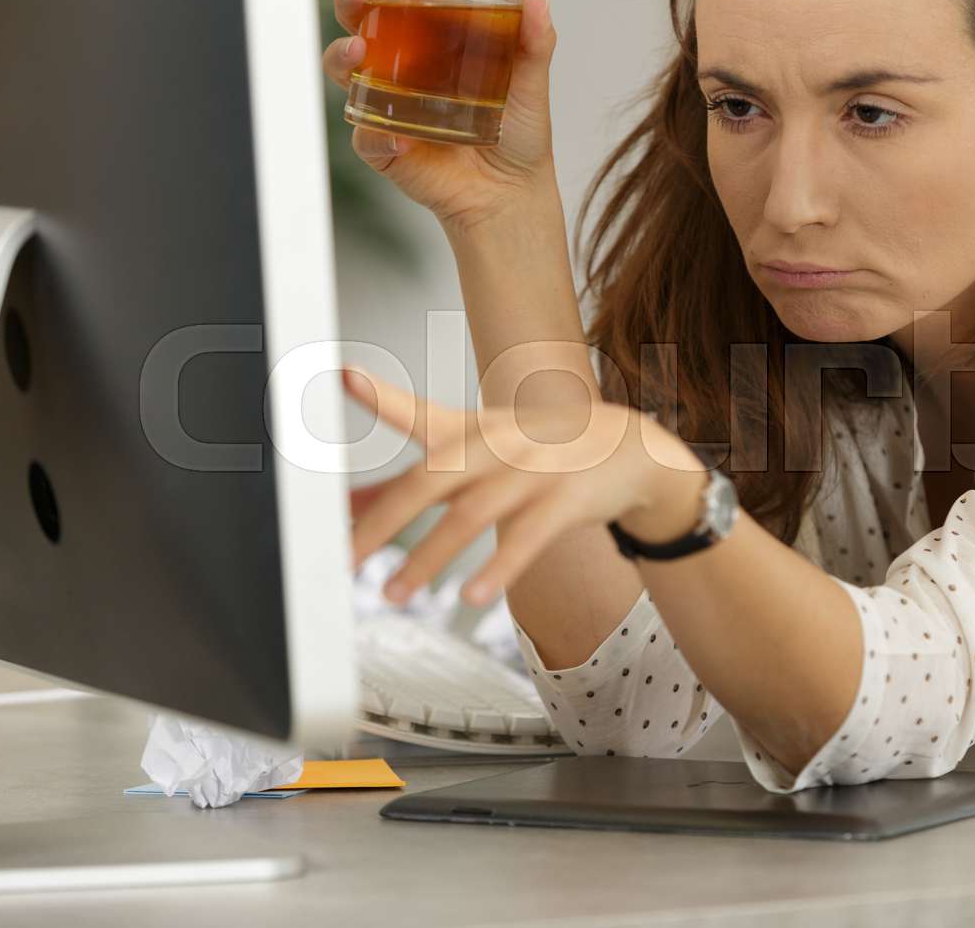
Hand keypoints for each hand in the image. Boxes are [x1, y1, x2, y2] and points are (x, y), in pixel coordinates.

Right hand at [322, 0, 559, 230]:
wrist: (512, 195)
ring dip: (344, 54)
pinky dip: (375, 131)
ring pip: (346, 67)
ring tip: (361, 52)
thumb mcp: (531, 83)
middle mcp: (404, 63)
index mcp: (435, 37)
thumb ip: (535, 43)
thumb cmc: (518, 134)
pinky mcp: (384, 144)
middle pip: (361, 17)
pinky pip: (365, 133)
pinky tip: (397, 136)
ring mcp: (388, 102)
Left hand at [341, 367, 707, 605]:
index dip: (381, 396)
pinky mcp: (568, 500)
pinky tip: (471, 596)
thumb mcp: (477, 458)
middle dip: (385, 519)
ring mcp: (534, 471)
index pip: (419, 413)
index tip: (344, 378)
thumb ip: (411, 483)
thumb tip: (348, 506)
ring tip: (392, 593)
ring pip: (473, 514)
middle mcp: (498, 445)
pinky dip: (498, 568)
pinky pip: (528, 537)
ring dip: (429, 556)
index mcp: (472, 432)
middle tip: (344, 558)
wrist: (630, 448)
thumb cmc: (538, 454)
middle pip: (432, 477)